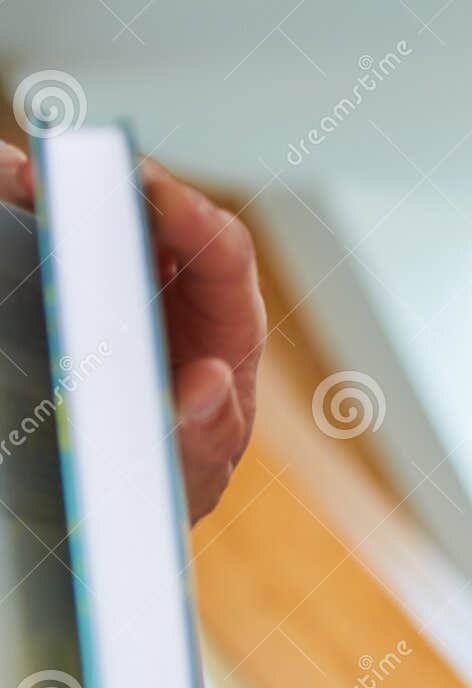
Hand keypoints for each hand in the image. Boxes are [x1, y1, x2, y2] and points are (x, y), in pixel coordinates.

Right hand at [0, 142, 264, 522]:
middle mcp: (175, 287)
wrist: (119, 501)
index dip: (194, 216)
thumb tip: (209, 380)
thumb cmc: (171, 473)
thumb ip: (206, 433)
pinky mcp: (65, 287)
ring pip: (91, 217)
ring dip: (50, 193)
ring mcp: (117, 283)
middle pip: (149, 215)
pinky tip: (0, 198)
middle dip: (109, 187)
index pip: (223, 252)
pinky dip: (16, 214)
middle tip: (63, 177)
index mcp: (225, 323)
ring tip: (17, 179)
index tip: (159, 194)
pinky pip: (40, 238)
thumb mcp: (196, 468)